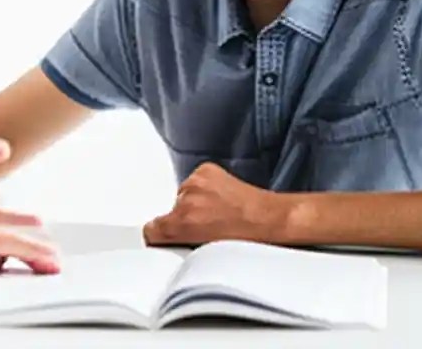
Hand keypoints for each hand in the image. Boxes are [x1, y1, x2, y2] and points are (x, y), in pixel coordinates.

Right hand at [143, 162, 294, 245]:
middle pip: (170, 212)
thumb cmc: (246, 239)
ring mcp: (196, 183)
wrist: (270, 219)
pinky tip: (219, 199)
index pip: (151, 230)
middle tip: (204, 229)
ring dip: (194, 203)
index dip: (160, 236)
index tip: (165, 238)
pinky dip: (204, 189)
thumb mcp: (206, 251)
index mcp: (181, 224)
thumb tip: (171, 240)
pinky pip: (195, 182)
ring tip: (216, 213)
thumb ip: (182, 243)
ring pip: (183, 196)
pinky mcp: (205, 170)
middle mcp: (185, 200)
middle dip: (183, 220)